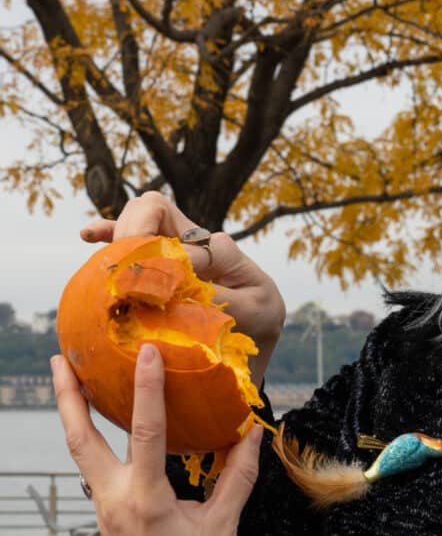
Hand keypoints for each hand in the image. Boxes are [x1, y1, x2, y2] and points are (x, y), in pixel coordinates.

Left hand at [53, 343, 280, 535]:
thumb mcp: (224, 524)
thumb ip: (239, 476)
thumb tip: (253, 435)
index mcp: (147, 502)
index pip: (144, 433)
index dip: (147, 390)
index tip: (148, 354)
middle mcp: (115, 501)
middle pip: (80, 439)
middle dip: (69, 397)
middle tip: (63, 359)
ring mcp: (105, 509)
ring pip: (81, 452)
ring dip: (75, 414)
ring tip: (73, 378)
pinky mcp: (106, 515)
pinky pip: (96, 468)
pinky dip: (95, 439)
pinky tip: (102, 422)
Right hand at [80, 192, 285, 386]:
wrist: (254, 329)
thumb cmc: (257, 318)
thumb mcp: (253, 308)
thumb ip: (222, 296)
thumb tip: (178, 283)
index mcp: (218, 249)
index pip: (185, 238)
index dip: (169, 259)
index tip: (163, 288)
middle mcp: (190, 241)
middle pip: (153, 207)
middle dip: (135, 227)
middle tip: (127, 262)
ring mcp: (169, 247)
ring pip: (137, 216)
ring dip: (120, 232)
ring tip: (109, 258)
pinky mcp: (153, 262)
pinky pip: (126, 236)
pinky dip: (108, 231)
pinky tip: (90, 235)